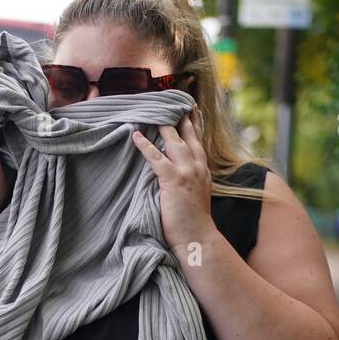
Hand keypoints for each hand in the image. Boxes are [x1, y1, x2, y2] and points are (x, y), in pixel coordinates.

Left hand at [131, 110, 214, 250]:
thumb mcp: (194, 196)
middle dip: (178, 116)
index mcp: (203, 171)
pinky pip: (157, 158)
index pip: (198, 141)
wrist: (198, 239)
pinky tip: (135, 135)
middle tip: (170, 100)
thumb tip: (171, 173)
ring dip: (162, 125)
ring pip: (174, 141)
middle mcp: (198, 167)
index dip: (193, 124)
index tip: (190, 109)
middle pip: (187, 135)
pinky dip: (145, 146)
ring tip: (151, 111)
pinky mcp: (174, 180)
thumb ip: (187, 181)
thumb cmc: (192, 223)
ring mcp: (188, 172)